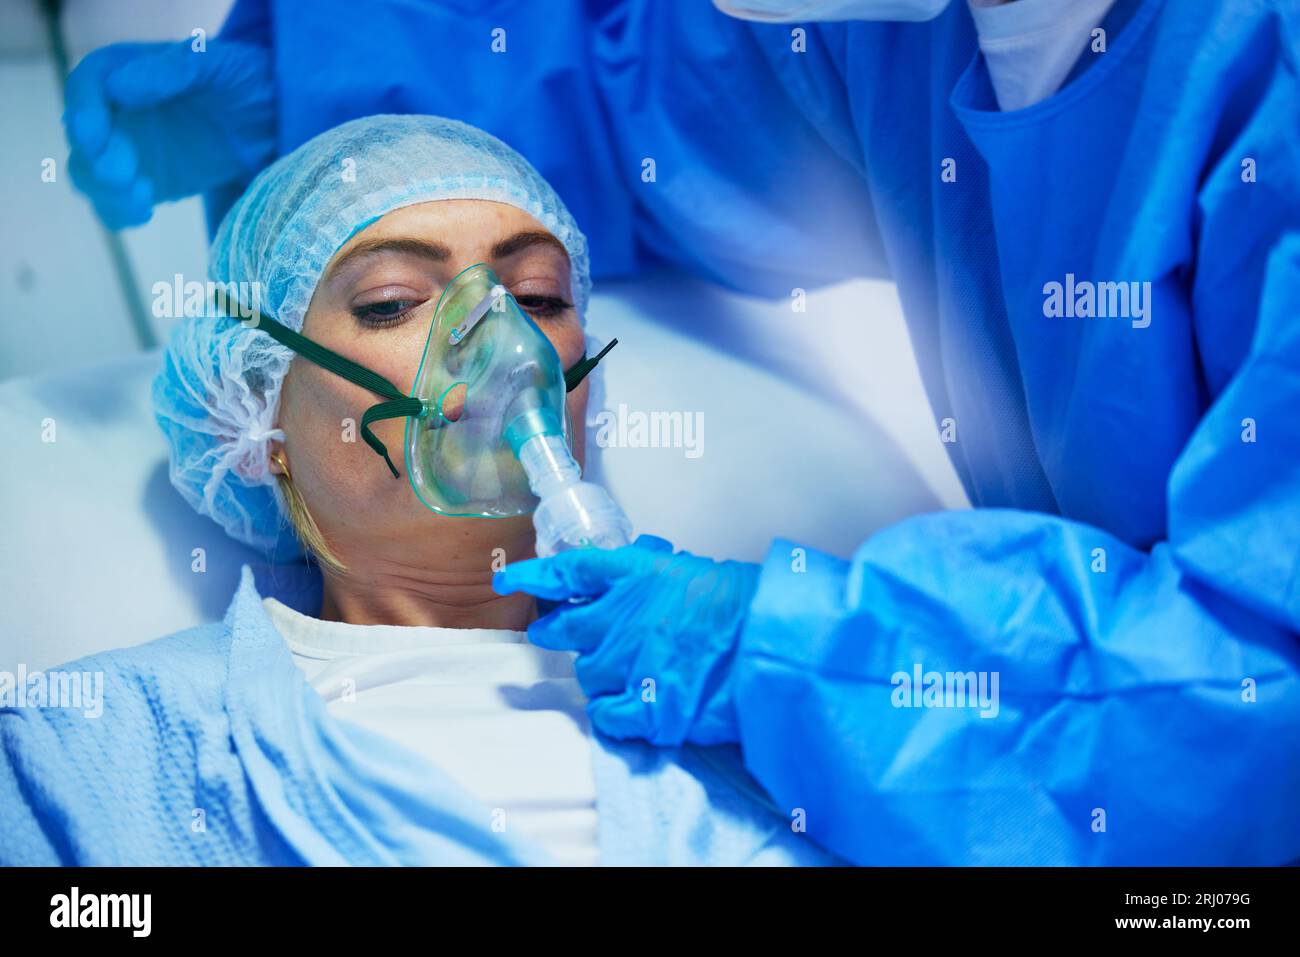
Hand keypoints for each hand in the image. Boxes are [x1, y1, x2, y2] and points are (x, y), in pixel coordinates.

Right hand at [63, 39, 275, 228]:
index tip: (96, 137)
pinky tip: (145, 212)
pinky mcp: (146, 182)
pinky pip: (116, 203)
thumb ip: (173, 71)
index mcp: (126, 70)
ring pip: (90, 174)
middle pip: (83, 137)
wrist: (271, 118)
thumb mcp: (216, 65)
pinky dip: (119, 212)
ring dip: (104, 190)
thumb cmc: (243, 80)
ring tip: (144, 196)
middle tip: (126, 174)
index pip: (88, 86)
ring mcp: (128, 150)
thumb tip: (119, 89)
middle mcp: (117, 111)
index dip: (85, 111)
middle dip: (96, 159)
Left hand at [493, 535, 760, 745]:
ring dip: (599, 672)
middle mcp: (617, 618)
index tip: (510, 578)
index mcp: (631, 575)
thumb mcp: (688, 569)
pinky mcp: (642, 706)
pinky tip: (629, 705)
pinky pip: (607, 713)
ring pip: (586, 674)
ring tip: (625, 670)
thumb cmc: (741, 601)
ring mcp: (625, 664)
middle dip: (553, 630)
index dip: (532, 575)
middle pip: (560, 628)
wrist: (769, 641)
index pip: (565, 571)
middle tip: (555, 632)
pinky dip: (613, 710)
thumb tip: (634, 579)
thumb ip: (649, 576)